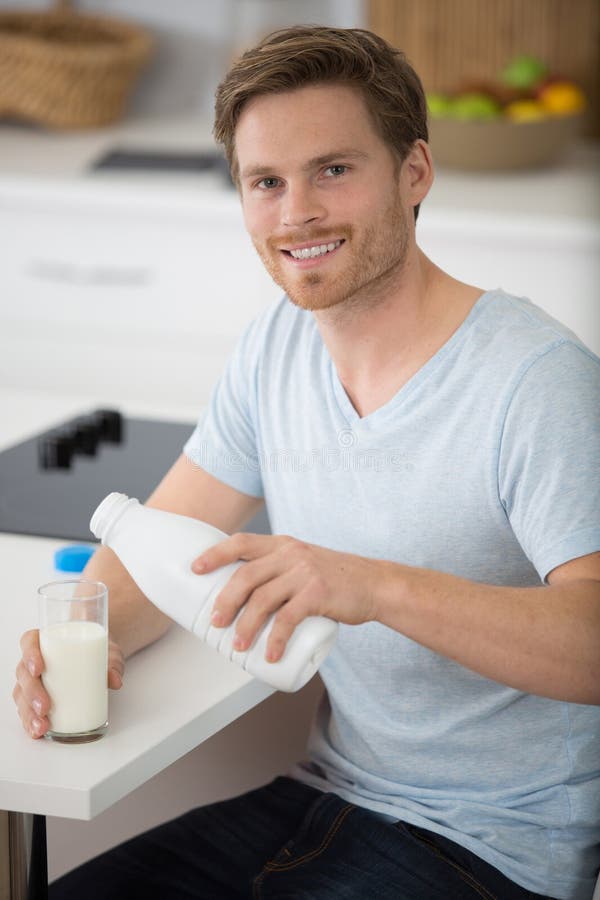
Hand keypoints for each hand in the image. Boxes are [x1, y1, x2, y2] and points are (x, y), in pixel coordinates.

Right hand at [13, 629, 124, 738]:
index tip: (39, 668)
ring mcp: (34, 680)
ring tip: (42, 725)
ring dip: (28, 712)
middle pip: (24, 673)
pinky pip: (27, 709)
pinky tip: (37, 731)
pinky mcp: (37, 698)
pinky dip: (30, 721)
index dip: (29, 654)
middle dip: (31, 692)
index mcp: (48, 641)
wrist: (101, 660)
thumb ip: (113, 664)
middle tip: (44, 706)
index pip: (30, 642)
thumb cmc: (99, 652)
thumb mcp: (109, 653)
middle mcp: (35, 660)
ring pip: (22, 694)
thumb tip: (115, 680)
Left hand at [191, 534, 378, 661]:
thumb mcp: (304, 563)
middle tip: (216, 622)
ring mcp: (304, 573)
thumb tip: (244, 598)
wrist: (374, 584)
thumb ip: (279, 571)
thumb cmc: (335, 579)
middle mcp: (291, 554)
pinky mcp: (318, 594)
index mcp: (283, 545)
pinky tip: (269, 655)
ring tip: (238, 645)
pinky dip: (275, 640)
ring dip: (246, 626)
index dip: (215, 554)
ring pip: (263, 599)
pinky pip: (288, 619)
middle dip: (225, 601)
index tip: (195, 568)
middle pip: (246, 575)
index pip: (241, 542)